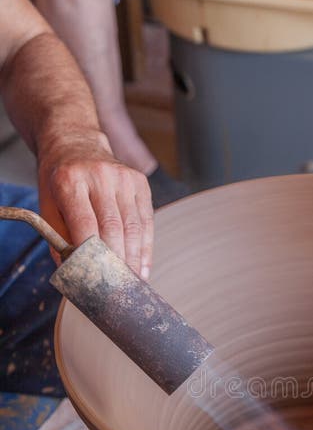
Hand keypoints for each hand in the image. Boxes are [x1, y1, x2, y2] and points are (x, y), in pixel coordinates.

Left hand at [38, 130, 153, 278]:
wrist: (75, 142)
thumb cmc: (60, 180)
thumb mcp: (48, 204)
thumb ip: (58, 238)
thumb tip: (72, 272)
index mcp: (70, 180)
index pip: (86, 224)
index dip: (94, 255)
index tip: (99, 280)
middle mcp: (100, 176)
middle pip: (114, 228)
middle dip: (118, 263)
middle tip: (118, 287)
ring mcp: (123, 177)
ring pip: (134, 227)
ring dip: (135, 259)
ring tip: (133, 281)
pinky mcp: (140, 182)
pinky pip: (147, 220)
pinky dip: (145, 247)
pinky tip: (143, 265)